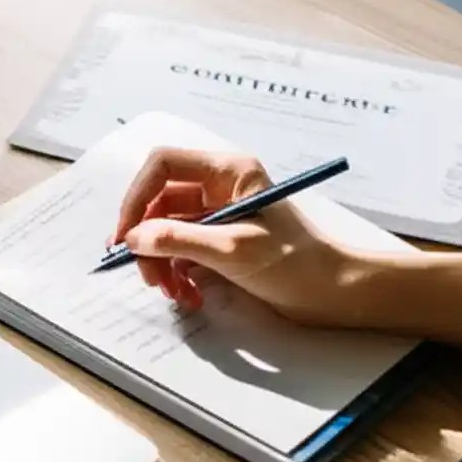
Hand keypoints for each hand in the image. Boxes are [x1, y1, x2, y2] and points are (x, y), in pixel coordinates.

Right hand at [111, 148, 354, 325]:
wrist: (334, 294)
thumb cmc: (295, 263)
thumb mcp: (232, 250)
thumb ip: (178, 240)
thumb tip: (132, 239)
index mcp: (228, 172)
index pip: (162, 166)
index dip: (137, 197)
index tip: (126, 235)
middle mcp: (219, 186)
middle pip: (159, 203)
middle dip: (149, 241)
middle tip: (148, 276)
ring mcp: (218, 214)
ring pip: (165, 231)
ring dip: (161, 263)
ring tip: (174, 293)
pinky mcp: (218, 240)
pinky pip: (181, 250)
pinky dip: (177, 274)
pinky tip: (189, 295)